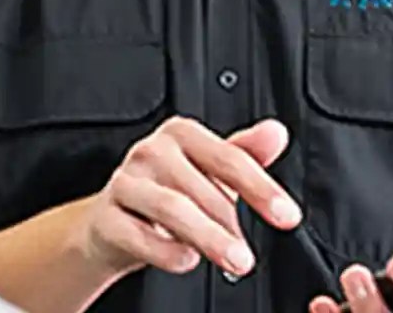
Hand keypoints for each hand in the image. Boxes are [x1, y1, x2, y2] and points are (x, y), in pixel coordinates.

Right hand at [75, 116, 302, 280]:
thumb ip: (246, 153)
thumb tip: (276, 133)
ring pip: (173, 209)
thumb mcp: (209, 171)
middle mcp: (151, 151)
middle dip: (232, 225)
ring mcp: (126, 183)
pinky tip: (187, 259)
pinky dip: (168, 252)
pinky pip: (140, 236)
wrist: (112, 224)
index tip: (287, 216)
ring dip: (209, 238)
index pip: (229, 158)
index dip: (262, 189)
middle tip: (249, 254)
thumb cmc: (167, 191)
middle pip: (203, 188)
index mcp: (182, 134)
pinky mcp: (106, 218)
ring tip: (234, 260)